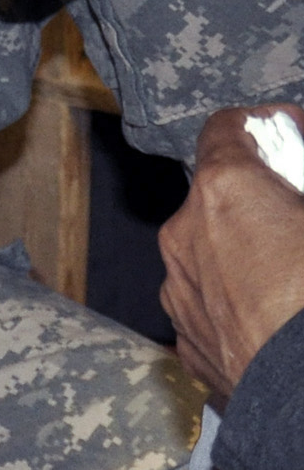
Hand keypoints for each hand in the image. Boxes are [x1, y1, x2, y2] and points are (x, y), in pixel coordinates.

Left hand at [159, 104, 303, 399]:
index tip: (289, 134)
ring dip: (244, 254)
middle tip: (297, 218)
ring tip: (291, 281)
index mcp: (225, 190)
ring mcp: (178, 292)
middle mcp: (184, 234)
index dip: (262, 124)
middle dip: (258, 200)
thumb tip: (294, 202)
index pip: (227, 127)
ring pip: (210, 253)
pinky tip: (275, 323)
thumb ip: (300, 189)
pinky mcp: (187, 345)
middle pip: (218, 195)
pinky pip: (210, 306)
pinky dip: (238, 304)